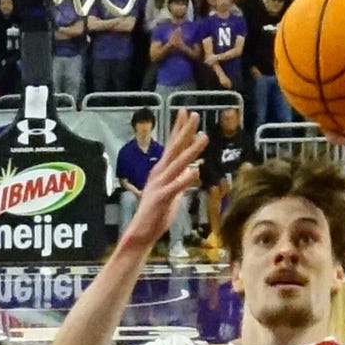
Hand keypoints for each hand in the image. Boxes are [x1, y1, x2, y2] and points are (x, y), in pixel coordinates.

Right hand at [122, 115, 206, 251]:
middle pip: (175, 148)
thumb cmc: (157, 214)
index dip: (179, 128)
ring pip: (178, 164)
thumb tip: (193, 170)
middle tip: (195, 114)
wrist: (141, 232)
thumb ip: (182, 180)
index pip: (172, 145)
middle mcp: (159, 173)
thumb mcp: (173, 193)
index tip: (186, 112)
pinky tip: (195, 171)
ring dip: (191, 150)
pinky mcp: (161, 198)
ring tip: (204, 137)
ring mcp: (160, 184)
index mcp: (162, 170)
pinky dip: (185, 179)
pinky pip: (176, 187)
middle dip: (185, 130)